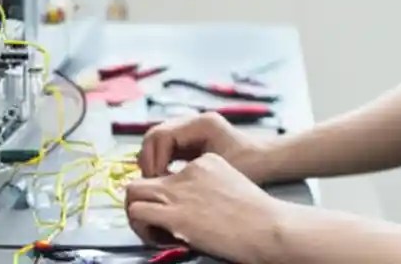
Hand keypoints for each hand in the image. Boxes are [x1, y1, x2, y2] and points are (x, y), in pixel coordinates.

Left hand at [126, 153, 283, 263]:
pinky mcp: (176, 214)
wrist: (268, 227)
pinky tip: (160, 238)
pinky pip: (138, 212)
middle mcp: (189, 171)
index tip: (174, 212)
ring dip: (137, 213)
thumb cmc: (259, 216)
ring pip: (132, 192)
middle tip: (152, 220)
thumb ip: (208, 190)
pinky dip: (141, 227)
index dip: (165, 194)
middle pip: (145, 177)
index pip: (168, 173)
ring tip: (153, 231)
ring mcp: (180, 192)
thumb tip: (192, 209)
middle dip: (142, 199)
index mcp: (205, 162)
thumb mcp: (232, 186)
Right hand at [138, 112, 273, 181]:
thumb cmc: (252, 165)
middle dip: (148, 160)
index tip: (158, 183)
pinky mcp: (191, 139)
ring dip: (153, 162)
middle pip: (154, 135)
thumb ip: (191, 175)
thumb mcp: (222, 170)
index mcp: (201, 124)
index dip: (153, 160)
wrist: (268, 160)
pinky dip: (162, 163)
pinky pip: (166, 148)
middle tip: (153, 185)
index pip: (161, 135)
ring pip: (157, 141)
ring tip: (160, 184)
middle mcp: (193, 121)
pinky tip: (168, 181)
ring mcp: (191, 129)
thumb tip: (161, 186)